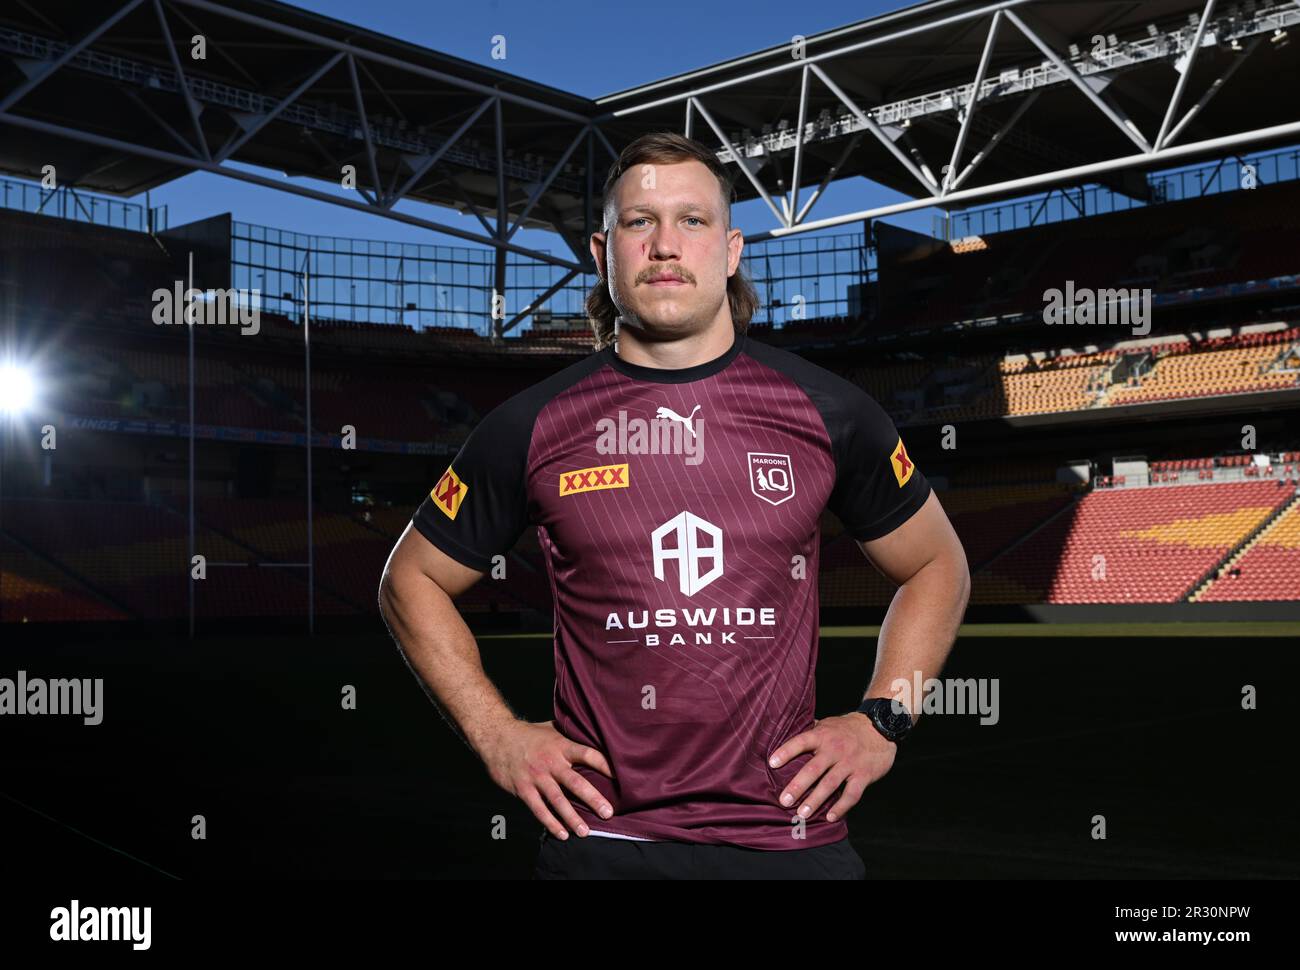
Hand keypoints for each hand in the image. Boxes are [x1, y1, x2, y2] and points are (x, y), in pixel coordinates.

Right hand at [481, 719, 614, 839]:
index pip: (588, 754)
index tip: (620, 777)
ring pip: (557, 800)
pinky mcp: (523, 788)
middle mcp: (551, 762)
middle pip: (575, 782)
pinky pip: (539, 809)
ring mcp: (536, 776)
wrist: (496, 737)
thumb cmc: (528, 734)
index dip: (604, 765)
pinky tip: (562, 834)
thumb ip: (570, 735)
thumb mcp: (551, 729)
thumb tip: (594, 735)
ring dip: (572, 817)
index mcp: (561, 746)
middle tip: (608, 813)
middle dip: (593, 798)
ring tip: (585, 832)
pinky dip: (550, 823)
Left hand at [768, 713, 897, 822]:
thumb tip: (785, 734)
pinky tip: (830, 817)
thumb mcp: (827, 724)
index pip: (801, 742)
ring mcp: (850, 763)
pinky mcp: (863, 775)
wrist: (880, 728)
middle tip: (784, 801)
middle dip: (798, 786)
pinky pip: (851, 794)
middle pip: (813, 769)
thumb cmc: (847, 728)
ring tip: (802, 814)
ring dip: (816, 800)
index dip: (786, 751)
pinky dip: (841, 807)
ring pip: (830, 784)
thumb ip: (810, 732)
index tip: (772, 763)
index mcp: (822, 735)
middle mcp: (835, 749)